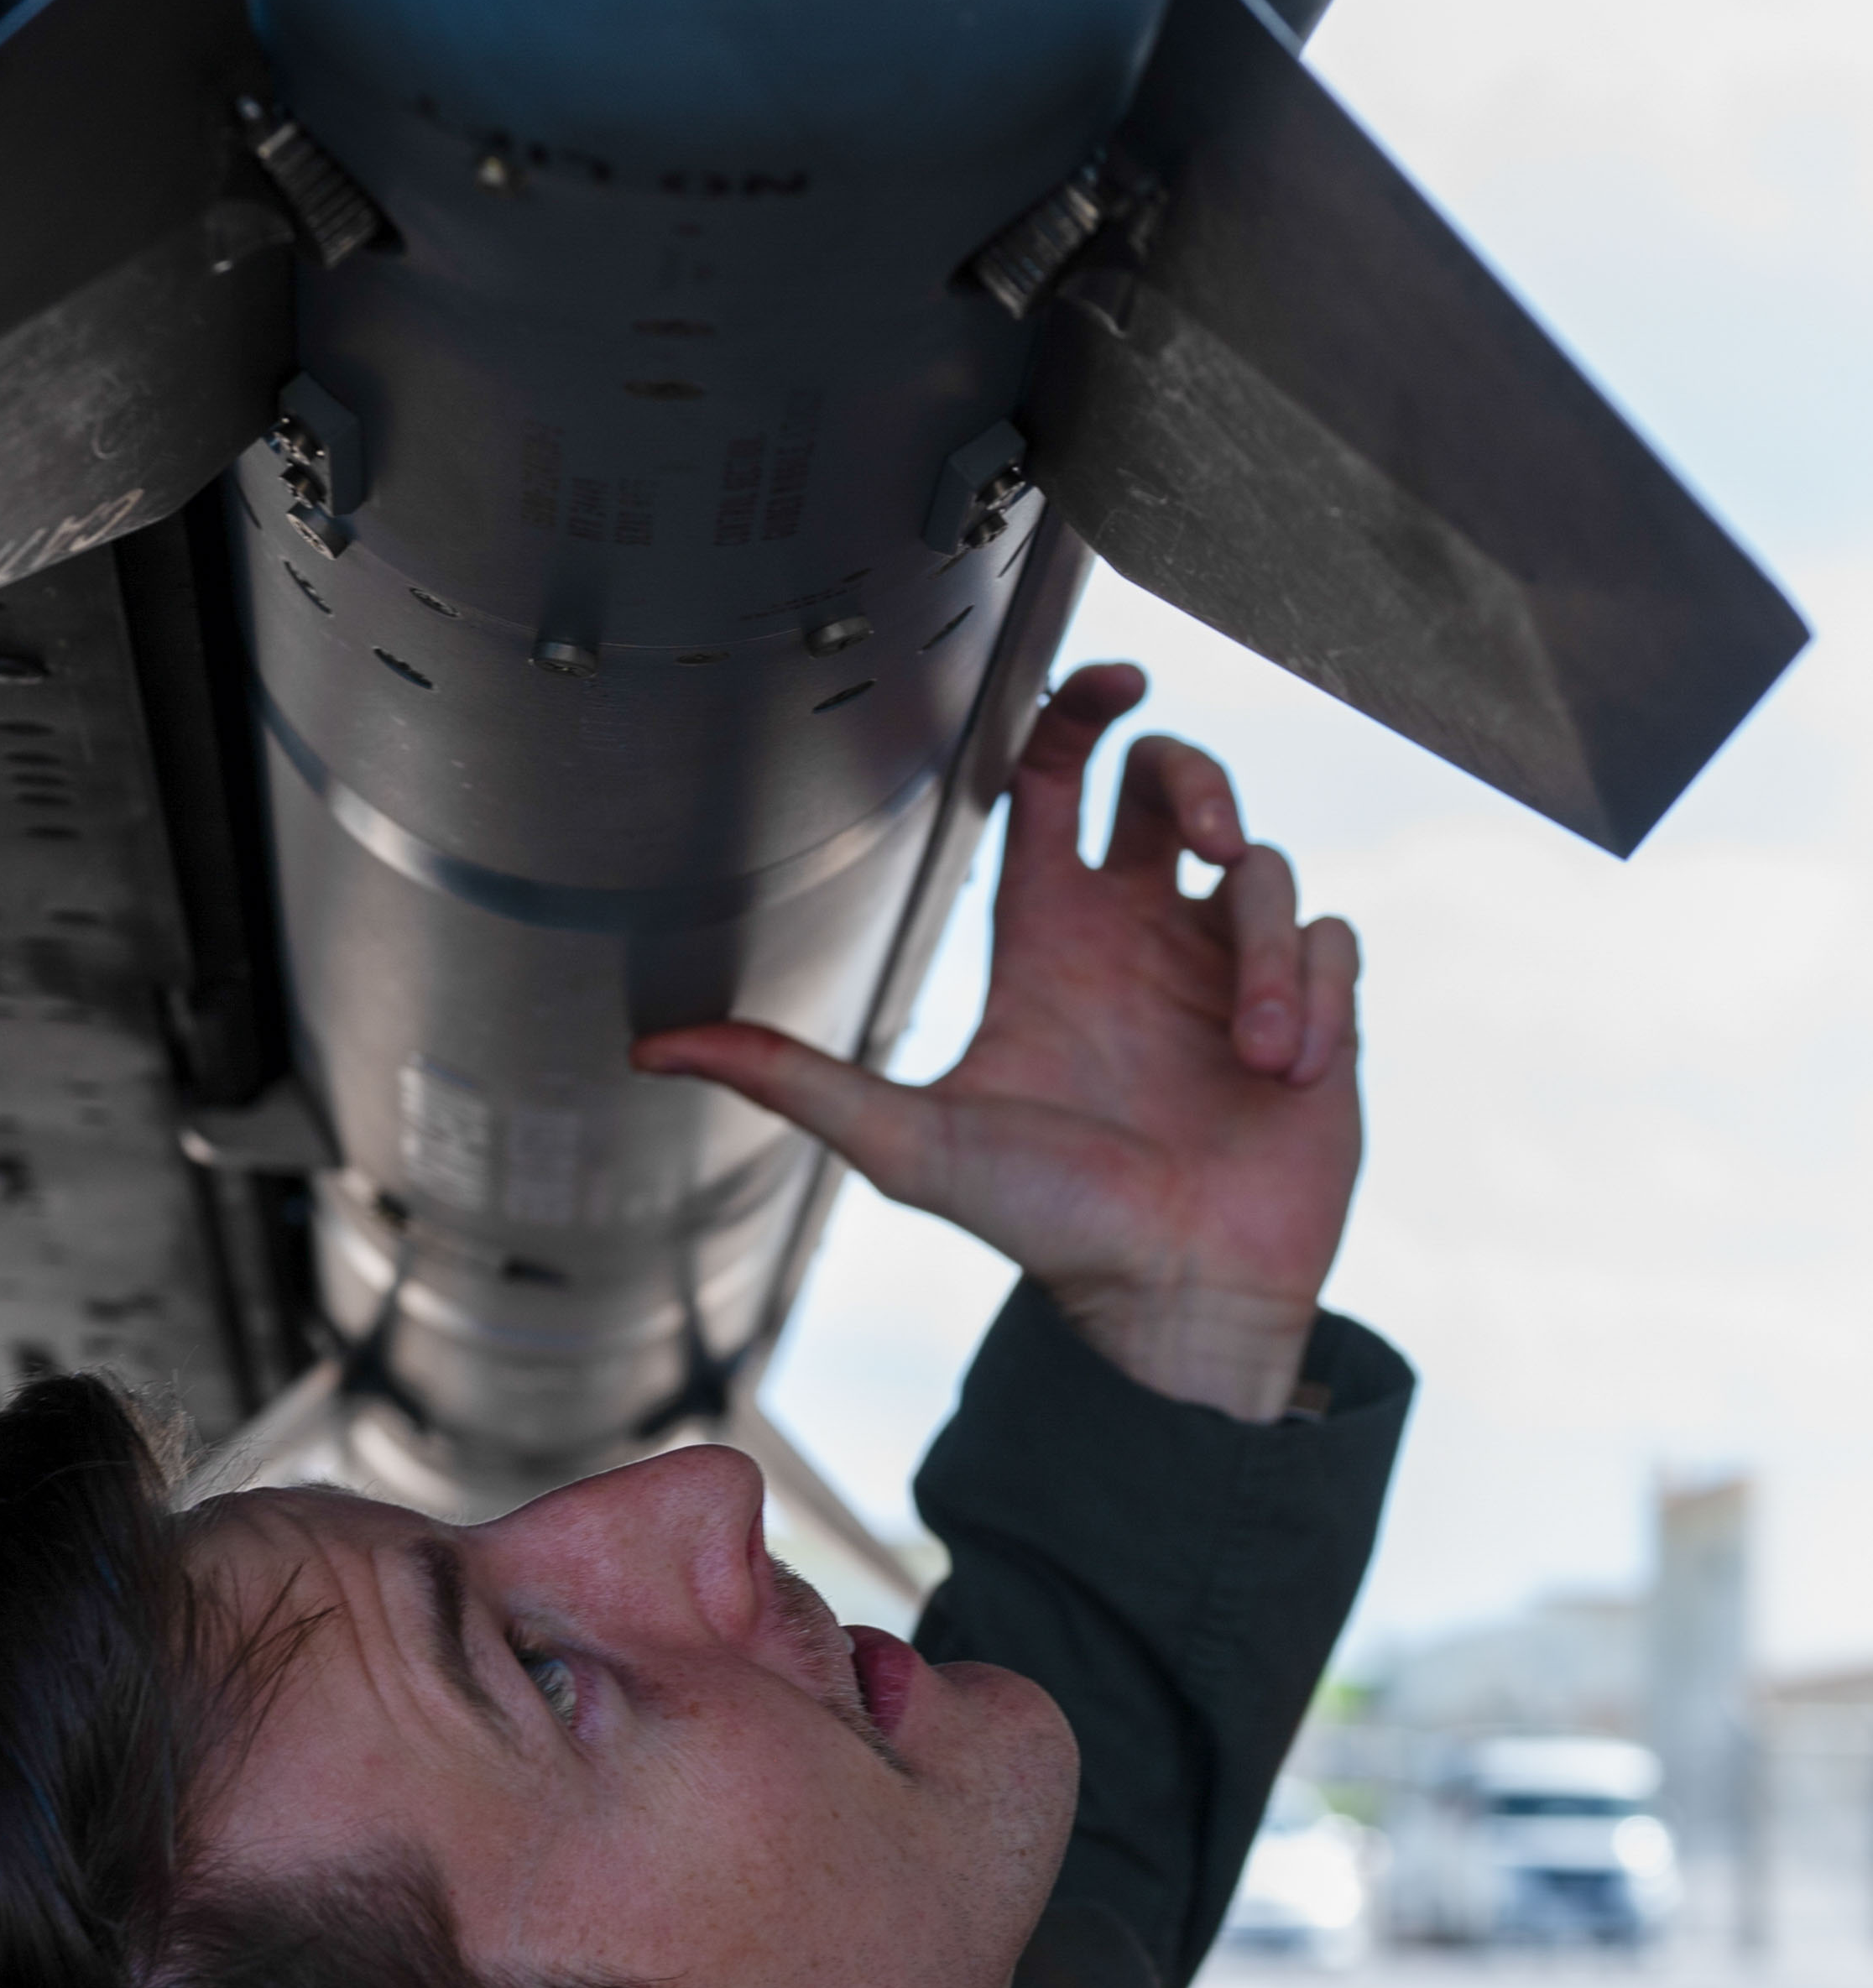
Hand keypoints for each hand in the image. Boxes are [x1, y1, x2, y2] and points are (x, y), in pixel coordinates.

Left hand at [631, 663, 1361, 1421]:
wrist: (1168, 1303)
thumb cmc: (1048, 1226)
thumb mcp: (910, 1142)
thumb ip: (794, 1080)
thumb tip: (653, 1049)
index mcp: (1052, 939)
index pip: (1060, 781)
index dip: (1081, 713)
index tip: (1113, 684)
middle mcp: (1140, 938)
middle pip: (1172, 782)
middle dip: (1194, 781)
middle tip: (1199, 840)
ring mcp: (1230, 973)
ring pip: (1265, 869)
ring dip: (1263, 953)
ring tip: (1251, 1056)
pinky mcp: (1315, 1013)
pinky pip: (1334, 937)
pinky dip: (1315, 990)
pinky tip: (1285, 1070)